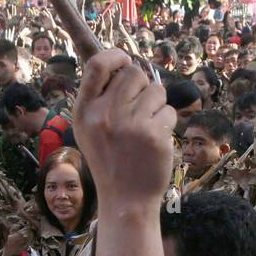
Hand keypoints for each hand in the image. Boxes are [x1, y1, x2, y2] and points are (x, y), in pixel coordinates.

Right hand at [74, 48, 174, 212]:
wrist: (125, 199)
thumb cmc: (110, 161)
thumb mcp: (89, 130)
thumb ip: (100, 99)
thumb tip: (124, 65)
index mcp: (85, 111)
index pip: (97, 65)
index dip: (115, 56)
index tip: (125, 59)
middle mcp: (106, 115)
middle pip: (134, 73)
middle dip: (142, 85)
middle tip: (140, 107)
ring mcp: (131, 124)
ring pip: (156, 90)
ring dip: (157, 105)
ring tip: (146, 128)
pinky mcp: (155, 135)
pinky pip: (169, 112)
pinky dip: (167, 124)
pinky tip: (156, 141)